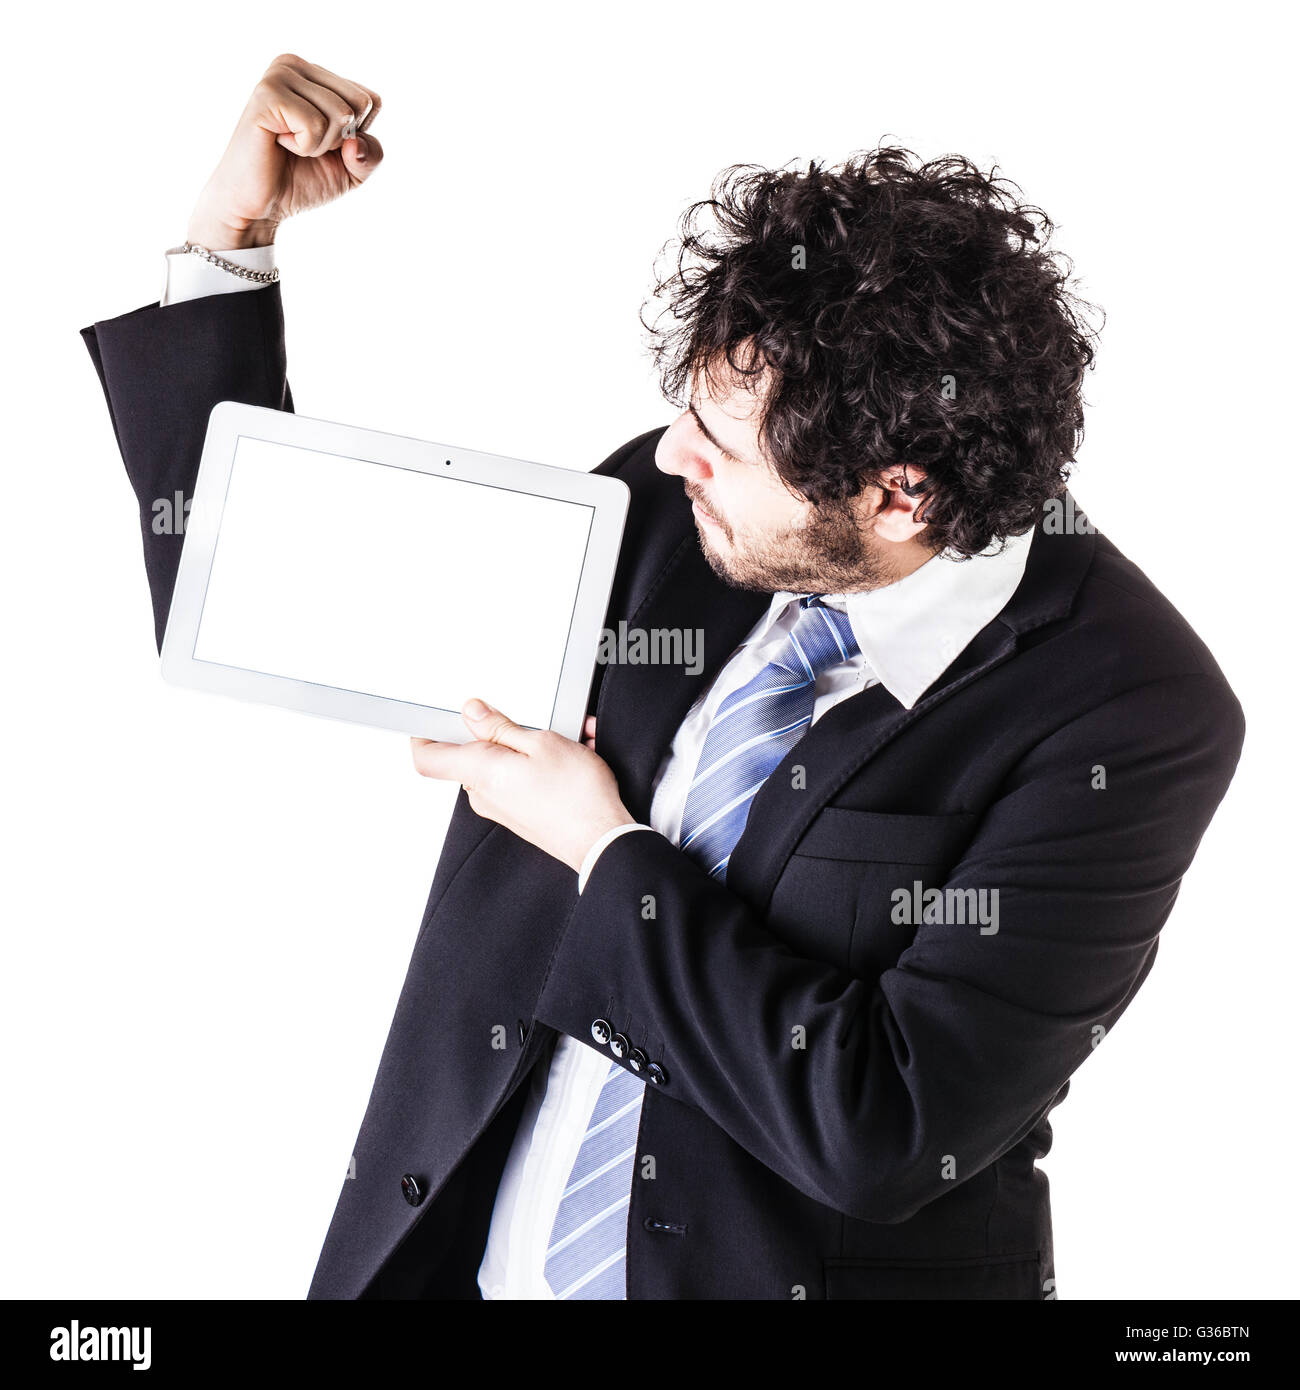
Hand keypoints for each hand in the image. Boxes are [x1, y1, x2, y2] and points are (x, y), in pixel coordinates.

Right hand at [186, 53, 383, 249]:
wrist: (259, 205)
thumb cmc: (301, 182)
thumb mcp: (351, 171)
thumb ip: (372, 154)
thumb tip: (356, 142)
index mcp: (317, 75)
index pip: (371, 101)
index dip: (357, 137)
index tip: (322, 144)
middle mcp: (297, 66)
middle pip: (360, 104)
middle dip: (340, 140)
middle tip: (304, 145)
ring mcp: (280, 75)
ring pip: (341, 114)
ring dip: (320, 145)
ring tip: (290, 144)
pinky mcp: (267, 93)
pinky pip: (315, 125)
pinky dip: (304, 147)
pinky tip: (279, 142)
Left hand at [411, 702, 633, 872]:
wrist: (602, 840)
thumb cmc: (578, 796)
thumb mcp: (541, 742)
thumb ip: (500, 727)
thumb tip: (472, 713)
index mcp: (480, 772)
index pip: (427, 757)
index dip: (423, 734)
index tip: (432, 717)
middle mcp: (482, 794)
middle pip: (471, 754)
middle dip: (503, 732)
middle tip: (534, 721)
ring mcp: (500, 807)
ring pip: (501, 765)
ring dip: (530, 747)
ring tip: (568, 740)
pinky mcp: (517, 814)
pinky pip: (517, 780)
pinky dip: (539, 765)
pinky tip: (570, 757)